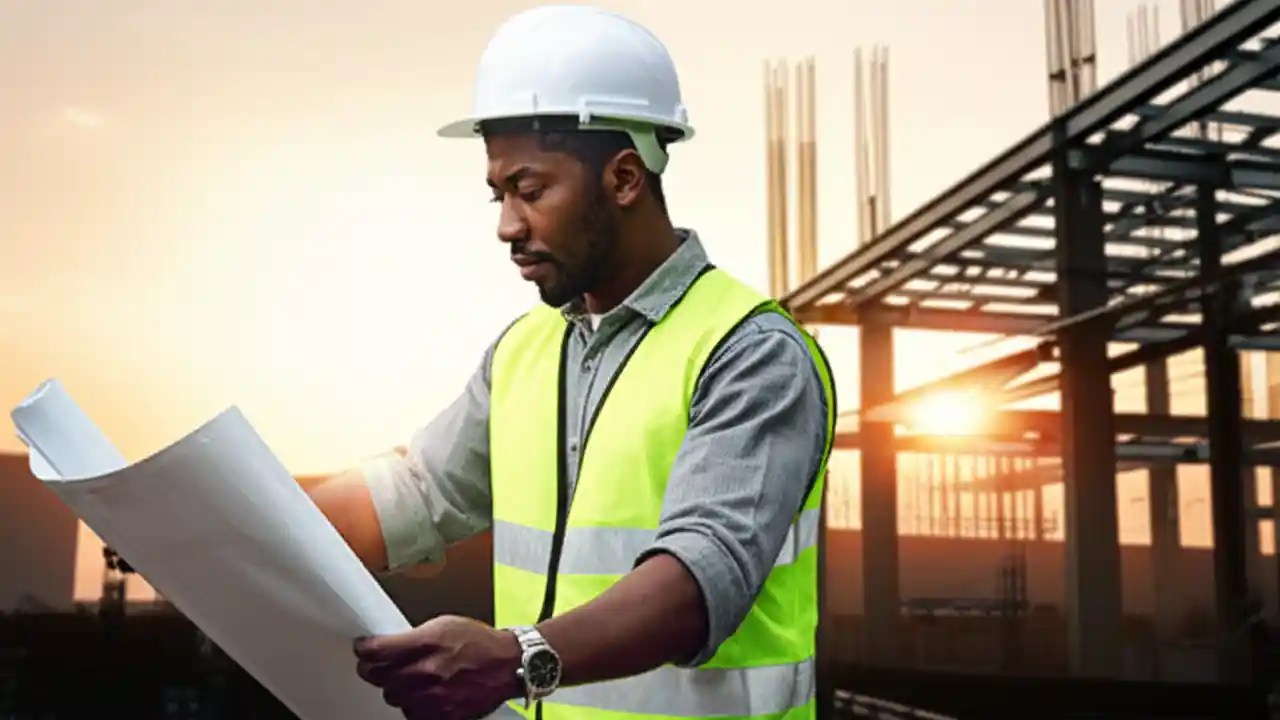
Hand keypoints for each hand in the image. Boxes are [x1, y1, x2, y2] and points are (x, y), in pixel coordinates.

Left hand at [354, 614, 522, 719]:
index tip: (363, 649)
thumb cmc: (479, 642)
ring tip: (408, 680)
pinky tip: (422, 695)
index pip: (376, 650)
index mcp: (427, 642)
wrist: (508, 665)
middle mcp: (427, 671)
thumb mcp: (445, 624)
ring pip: (392, 697)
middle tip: (380, 665)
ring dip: (395, 688)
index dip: (364, 649)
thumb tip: (388, 645)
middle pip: (377, 677)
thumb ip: (414, 636)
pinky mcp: (442, 715)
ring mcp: (433, 696)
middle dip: (375, 669)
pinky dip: (413, 705)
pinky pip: (411, 714)